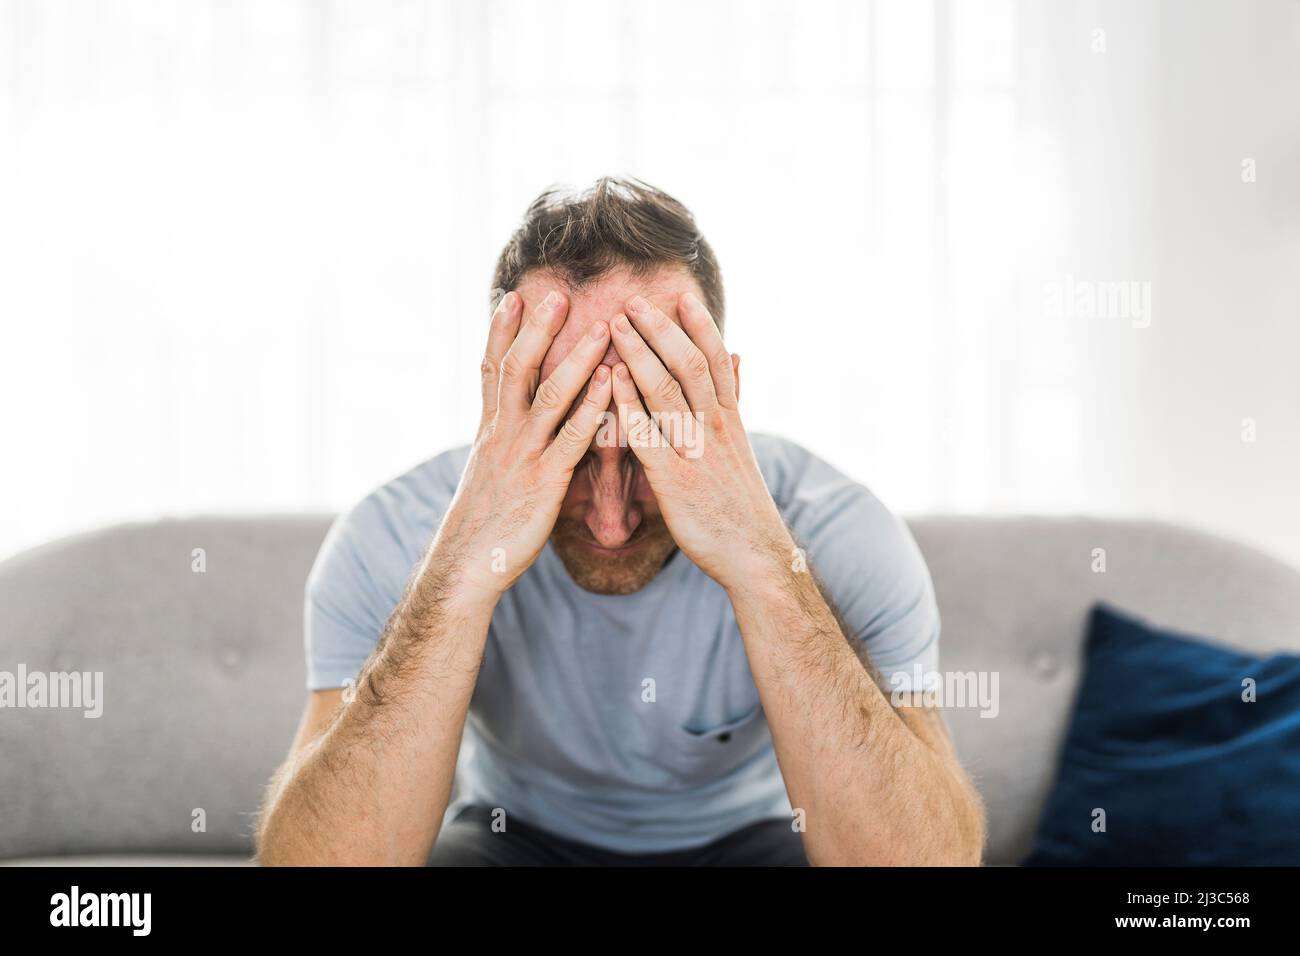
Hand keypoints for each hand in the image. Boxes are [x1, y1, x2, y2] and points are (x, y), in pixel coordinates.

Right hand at [428, 289, 612, 608]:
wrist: (468, 565)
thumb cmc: (485, 522)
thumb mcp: (488, 471)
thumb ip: (502, 441)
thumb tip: (509, 421)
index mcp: (489, 429)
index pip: (492, 369)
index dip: (500, 332)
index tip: (512, 296)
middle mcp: (502, 433)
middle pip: (516, 369)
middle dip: (535, 330)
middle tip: (555, 294)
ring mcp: (522, 455)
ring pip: (549, 396)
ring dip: (576, 359)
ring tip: (601, 328)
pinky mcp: (544, 481)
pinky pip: (571, 438)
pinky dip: (592, 407)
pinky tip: (613, 384)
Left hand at [609, 292, 794, 592]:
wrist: (752, 553)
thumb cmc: (741, 502)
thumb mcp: (741, 443)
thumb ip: (734, 398)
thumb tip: (739, 356)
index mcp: (731, 418)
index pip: (715, 359)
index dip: (698, 325)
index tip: (679, 295)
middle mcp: (716, 427)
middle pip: (690, 364)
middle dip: (662, 329)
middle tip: (634, 299)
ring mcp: (696, 451)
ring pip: (668, 389)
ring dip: (640, 352)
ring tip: (615, 324)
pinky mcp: (674, 478)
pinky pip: (648, 433)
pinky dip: (628, 403)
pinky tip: (608, 382)